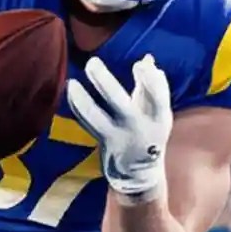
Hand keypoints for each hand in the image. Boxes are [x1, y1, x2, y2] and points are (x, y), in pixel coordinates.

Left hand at [67, 54, 172, 202]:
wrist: (139, 172)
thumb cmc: (149, 132)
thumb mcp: (158, 112)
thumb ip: (153, 85)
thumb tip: (147, 59)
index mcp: (159, 119)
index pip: (158, 98)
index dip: (150, 80)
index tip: (139, 65)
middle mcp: (139, 128)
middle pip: (120, 103)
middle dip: (104, 82)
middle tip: (92, 63)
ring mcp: (119, 137)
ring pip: (96, 116)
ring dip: (82, 99)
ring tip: (71, 82)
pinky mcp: (104, 142)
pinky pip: (87, 122)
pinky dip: (77, 106)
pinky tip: (71, 90)